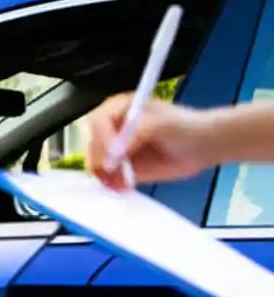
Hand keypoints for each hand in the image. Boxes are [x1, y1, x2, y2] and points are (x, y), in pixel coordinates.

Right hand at [85, 93, 214, 190]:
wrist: (204, 146)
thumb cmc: (185, 128)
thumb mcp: (163, 124)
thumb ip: (138, 133)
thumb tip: (114, 153)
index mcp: (118, 109)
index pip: (98, 122)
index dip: (102, 138)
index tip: (114, 154)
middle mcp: (112, 129)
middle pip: (92, 145)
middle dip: (100, 160)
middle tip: (115, 172)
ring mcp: (115, 151)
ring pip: (96, 164)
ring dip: (105, 176)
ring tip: (122, 183)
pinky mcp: (120, 170)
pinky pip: (107, 179)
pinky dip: (112, 185)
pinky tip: (125, 187)